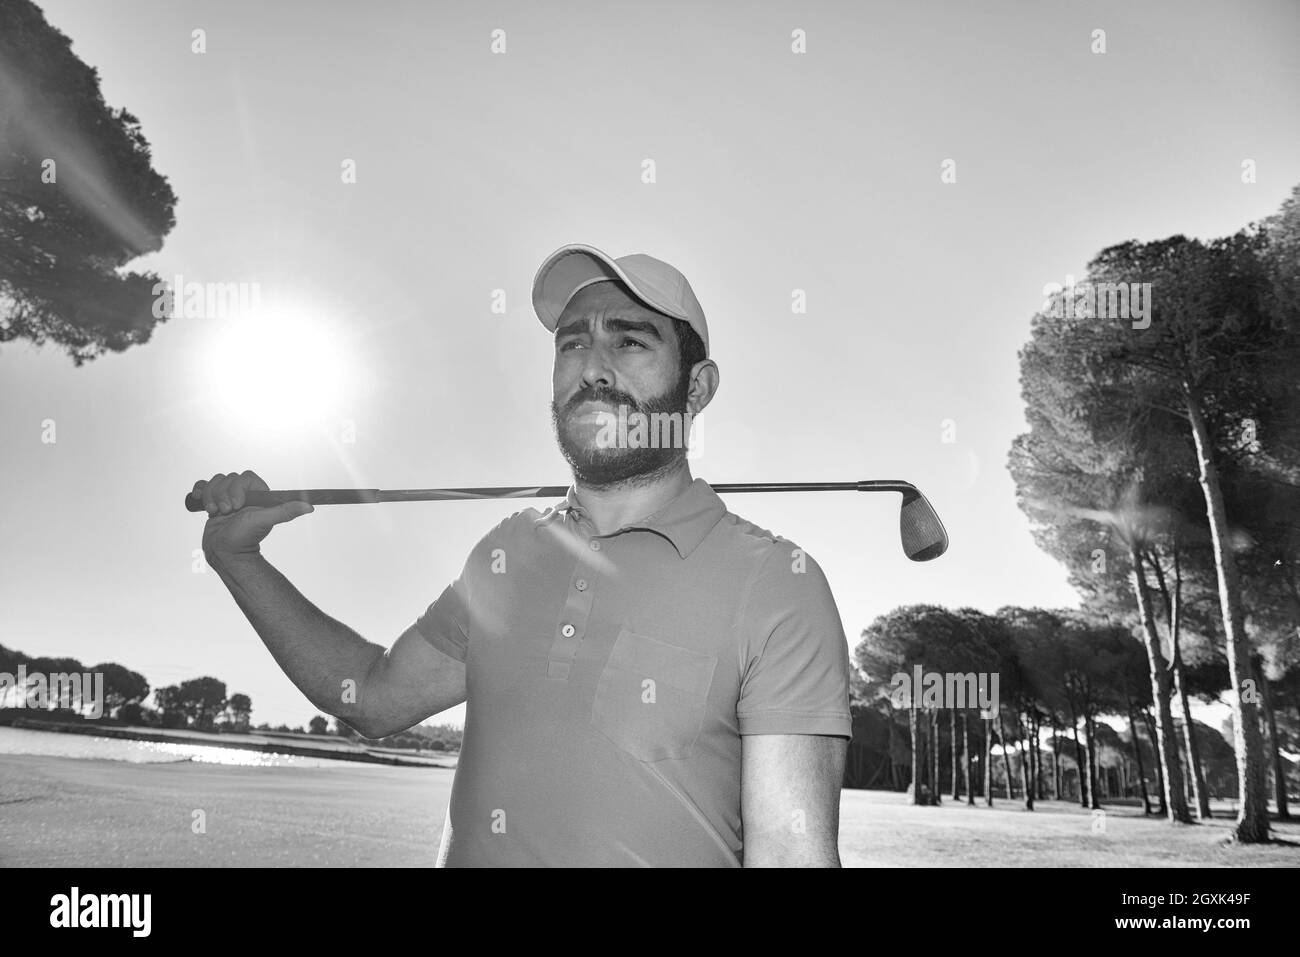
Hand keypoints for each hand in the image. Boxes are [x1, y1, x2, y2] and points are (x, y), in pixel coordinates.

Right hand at [194, 470, 312, 560]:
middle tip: (227, 512)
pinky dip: (200, 491)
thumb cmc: (245, 538)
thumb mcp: (265, 522)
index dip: (238, 488)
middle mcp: (243, 494)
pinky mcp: (212, 502)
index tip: (236, 506)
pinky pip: (204, 486)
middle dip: (223, 495)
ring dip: (211, 497)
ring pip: (215, 482)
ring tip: (216, 513)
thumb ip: (285, 511)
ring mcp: (226, 498)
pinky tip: (199, 501)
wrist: (224, 552)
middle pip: (228, 478)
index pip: (246, 477)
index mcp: (257, 495)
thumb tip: (310, 507)